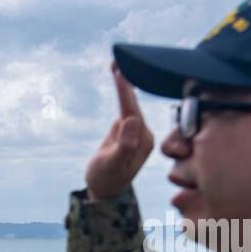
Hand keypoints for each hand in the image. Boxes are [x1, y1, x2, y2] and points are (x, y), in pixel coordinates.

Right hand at [85, 62, 153, 200]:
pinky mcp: (129, 130)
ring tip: (116, 64)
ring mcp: (137, 130)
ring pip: (130, 102)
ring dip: (124, 83)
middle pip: (134, 102)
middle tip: (118, 59)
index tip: (119, 73)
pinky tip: (120, 79)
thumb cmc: (106, 180)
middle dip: (126, 81)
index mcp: (143, 140)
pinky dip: (123, 92)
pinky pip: (126, 106)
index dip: (124, 91)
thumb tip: (130, 120)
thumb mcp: (112, 164)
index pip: (132, 110)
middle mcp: (144, 132)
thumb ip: (124, 144)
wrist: (105, 191)